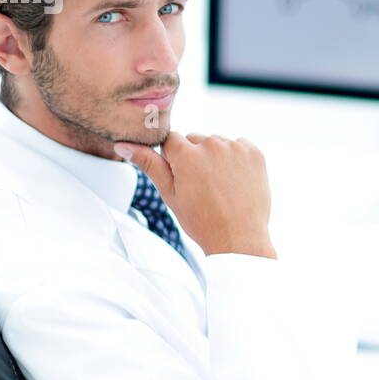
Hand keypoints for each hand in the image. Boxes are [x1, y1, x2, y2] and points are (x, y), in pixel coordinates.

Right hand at [114, 132, 275, 258]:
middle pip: (195, 140)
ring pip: (217, 142)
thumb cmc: (201, 221)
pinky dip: (237, 158)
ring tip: (220, 186)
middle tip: (202, 186)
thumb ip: (149, 164)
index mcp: (187, 154)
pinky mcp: (255, 153)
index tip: (182, 178)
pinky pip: (239, 145)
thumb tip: (123, 145)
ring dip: (216, 157)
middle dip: (194, 157)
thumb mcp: (169, 194)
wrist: (239, 240)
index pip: (171, 140)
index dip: (173, 159)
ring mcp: (236, 148)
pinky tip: (235, 181)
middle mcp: (212, 145)